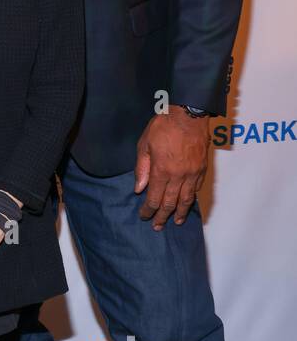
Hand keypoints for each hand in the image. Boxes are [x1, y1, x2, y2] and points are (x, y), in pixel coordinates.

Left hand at [135, 107, 208, 228]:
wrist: (188, 114)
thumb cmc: (163, 126)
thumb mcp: (144, 144)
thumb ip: (142, 168)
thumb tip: (139, 189)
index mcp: (161, 171)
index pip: (154, 198)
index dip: (148, 211)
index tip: (144, 216)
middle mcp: (178, 176)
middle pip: (170, 203)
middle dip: (162, 217)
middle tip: (158, 226)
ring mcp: (192, 173)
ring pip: (186, 199)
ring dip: (180, 212)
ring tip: (177, 221)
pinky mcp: (202, 168)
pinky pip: (197, 188)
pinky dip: (192, 198)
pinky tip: (188, 203)